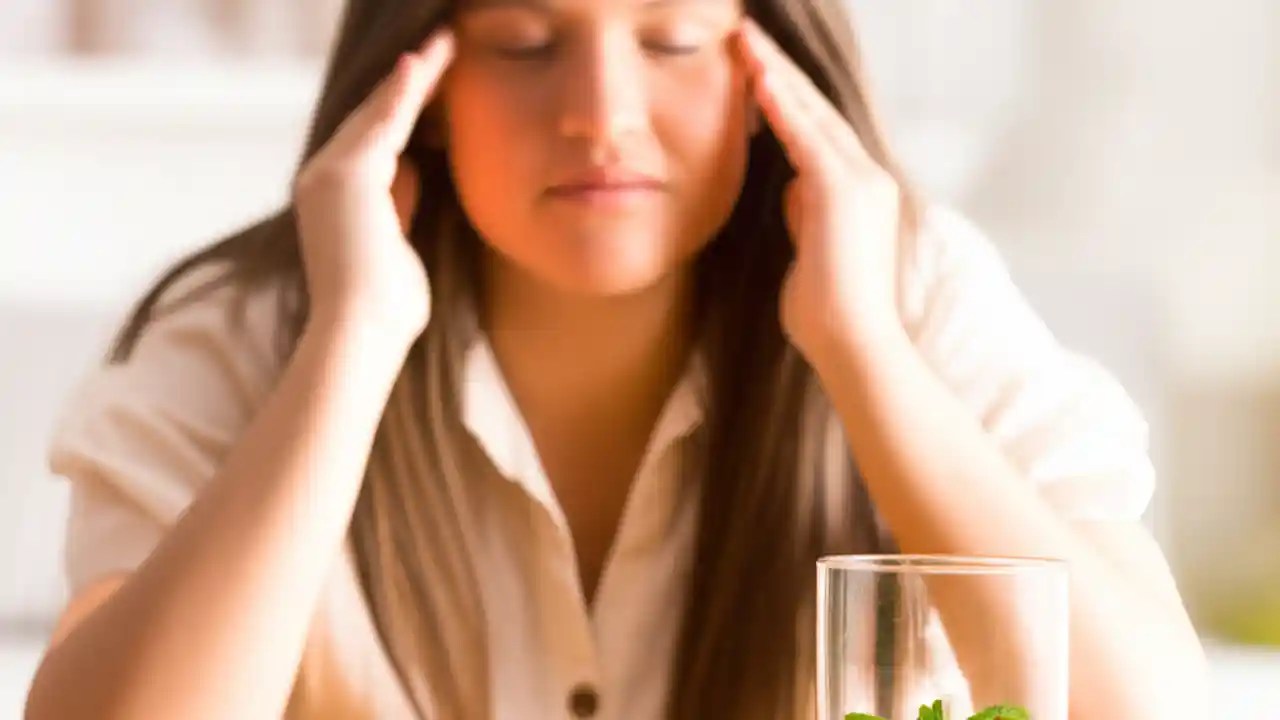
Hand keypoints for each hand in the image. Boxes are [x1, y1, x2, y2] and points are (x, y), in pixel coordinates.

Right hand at [293, 29, 454, 344]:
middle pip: (373, 119)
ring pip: (379, 114)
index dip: (402, 111)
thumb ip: (402, 209)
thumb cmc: (387, 312)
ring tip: (442, 45)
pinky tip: (425, 65)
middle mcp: (322, 180)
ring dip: (412, 78)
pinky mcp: (346, 175)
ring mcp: (328, 175)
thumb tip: (416, 177)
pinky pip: (383, 123)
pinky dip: (406, 92)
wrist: (361, 333)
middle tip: (438, 49)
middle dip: (407, 85)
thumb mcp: (400, 249)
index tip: (431, 87)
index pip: (375, 144)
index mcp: (335, 201)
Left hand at [734, 20, 904, 364]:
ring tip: (746, 41)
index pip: (819, 131)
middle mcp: (868, 178)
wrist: (854, 346)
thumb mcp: (811, 253)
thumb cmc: (827, 316)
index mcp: (861, 193)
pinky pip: (806, 136)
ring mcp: (861, 181)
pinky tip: (756, 77)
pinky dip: (781, 105)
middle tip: (748, 36)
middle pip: (818, 109)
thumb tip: (793, 190)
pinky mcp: (844, 191)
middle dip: (780, 70)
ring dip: (776, 74)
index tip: (758, 69)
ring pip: (812, 112)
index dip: (788, 97)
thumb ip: (805, 215)